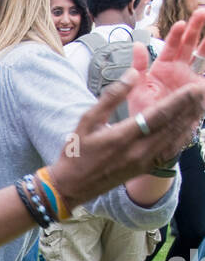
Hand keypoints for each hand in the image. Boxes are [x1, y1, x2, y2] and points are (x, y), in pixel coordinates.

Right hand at [51, 68, 204, 211]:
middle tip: (203, 92)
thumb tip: (133, 73)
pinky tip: (189, 128)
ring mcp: (142, 163)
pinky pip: (169, 152)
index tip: (194, 87)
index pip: (159, 115)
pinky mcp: (143, 169)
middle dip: (190, 108)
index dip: (179, 101)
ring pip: (173, 139)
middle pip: (172, 126)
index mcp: (123, 137)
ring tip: (201, 106)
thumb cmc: (75, 152)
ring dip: (190, 121)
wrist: (71, 187)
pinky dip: (181, 139)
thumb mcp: (87, 120)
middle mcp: (138, 151)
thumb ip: (112, 95)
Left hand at [127, 8, 204, 118]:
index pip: (171, 46)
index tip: (180, 24)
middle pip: (189, 45)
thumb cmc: (142, 112)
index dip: (176, 35)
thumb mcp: (137, 87)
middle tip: (201, 13)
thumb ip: (138, 66)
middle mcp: (179, 71)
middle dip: (196, 28)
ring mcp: (189, 80)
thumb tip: (137, 44)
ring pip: (201, 57)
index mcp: (163, 68)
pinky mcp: (198, 91)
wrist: (150, 134)